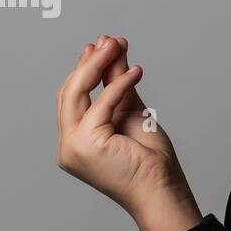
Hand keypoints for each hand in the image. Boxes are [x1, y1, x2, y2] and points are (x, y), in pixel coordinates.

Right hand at [55, 34, 193, 218]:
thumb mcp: (132, 114)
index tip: (101, 46)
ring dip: (97, 65)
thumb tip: (113, 51)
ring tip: (117, 44)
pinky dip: (117, 85)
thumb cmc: (151, 162)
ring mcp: (73, 147)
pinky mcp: (85, 144)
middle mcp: (69, 145)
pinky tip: (135, 72)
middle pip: (69, 93)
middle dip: (89, 62)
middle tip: (110, 40)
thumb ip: (118, 85)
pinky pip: (101, 104)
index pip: (72, 98)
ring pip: (76, 93)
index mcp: (76, 141)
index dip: (84, 69)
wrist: (162, 191)